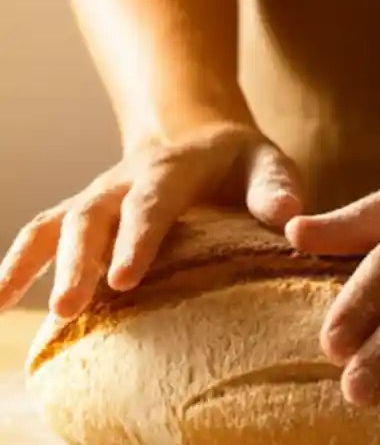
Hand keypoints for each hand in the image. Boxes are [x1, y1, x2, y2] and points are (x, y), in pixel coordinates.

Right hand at [0, 122, 301, 315]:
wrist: (198, 135)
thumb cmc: (242, 164)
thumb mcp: (269, 164)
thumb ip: (276, 188)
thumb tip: (287, 216)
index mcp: (173, 168)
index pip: (153, 203)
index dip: (137, 240)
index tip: (125, 280)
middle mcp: (124, 181)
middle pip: (92, 217)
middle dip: (79, 262)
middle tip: (71, 309)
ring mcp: (97, 197)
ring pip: (56, 225)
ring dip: (32, 264)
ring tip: (4, 306)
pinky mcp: (82, 216)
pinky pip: (40, 236)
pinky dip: (17, 265)